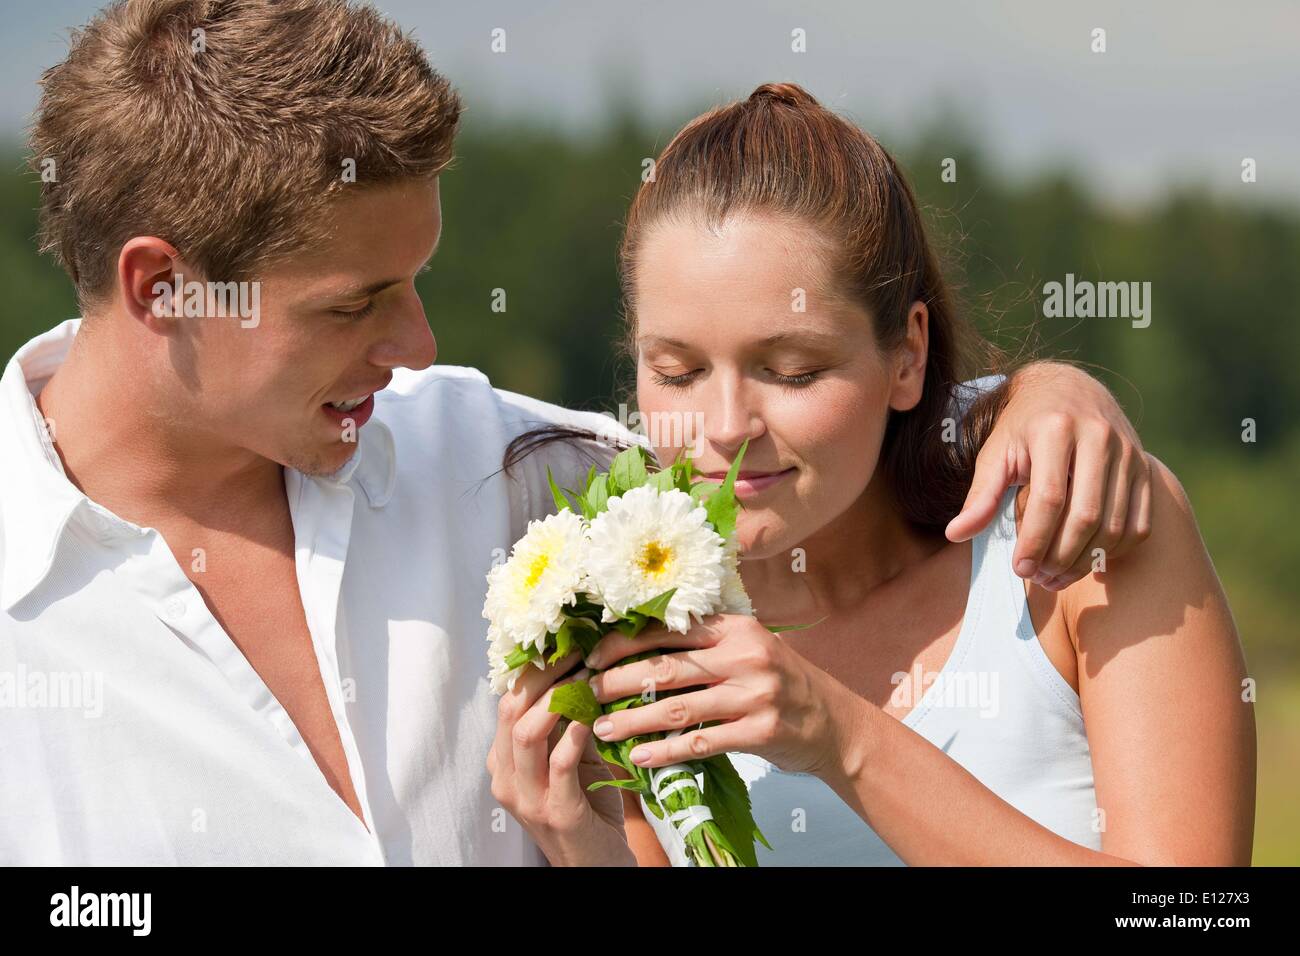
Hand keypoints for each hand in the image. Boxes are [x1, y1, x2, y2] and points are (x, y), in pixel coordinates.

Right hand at [487, 652, 635, 865]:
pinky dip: (574, 732)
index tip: (561, 645)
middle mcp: (505, 779)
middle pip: (510, 711)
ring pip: (526, 733)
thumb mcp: (573, 760)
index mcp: (503, 763)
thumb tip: (581, 671)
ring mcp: (526, 797)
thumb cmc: (587, 809)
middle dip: (542, 676)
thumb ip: (567, 724)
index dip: (532, 671)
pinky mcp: (556, 812)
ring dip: (557, 699)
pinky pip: (560, 762)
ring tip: (583, 677)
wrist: (596, 865)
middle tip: (572, 652)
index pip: (506, 704)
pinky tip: (590, 714)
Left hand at [584, 615, 860, 780]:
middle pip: (666, 666)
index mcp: (735, 626)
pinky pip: (700, 742)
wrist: (831, 722)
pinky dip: (665, 751)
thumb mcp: (746, 647)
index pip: (667, 628)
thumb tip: (633, 645)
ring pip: (677, 707)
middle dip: (618, 681)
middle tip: (585, 694)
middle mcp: (745, 655)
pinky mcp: (760, 731)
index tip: (591, 658)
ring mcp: (754, 694)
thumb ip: (703, 641)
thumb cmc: (777, 681)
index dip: (623, 643)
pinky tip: (639, 757)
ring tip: (601, 730)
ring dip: (632, 721)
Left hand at [945, 362, 1152, 589]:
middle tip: (1039, 577)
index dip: (1035, 539)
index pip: (1049, 498)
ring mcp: (1128, 452)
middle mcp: (1098, 436)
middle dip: (1060, 556)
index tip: (1020, 568)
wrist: (1069, 388)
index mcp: (1055, 429)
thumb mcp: (997, 451)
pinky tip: (1088, 562)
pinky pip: (1139, 522)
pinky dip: (1115, 551)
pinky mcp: (1145, 467)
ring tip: (1058, 576)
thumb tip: (955, 534)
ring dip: (1086, 560)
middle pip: (1086, 515)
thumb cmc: (1024, 426)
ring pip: (1115, 524)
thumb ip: (980, 494)